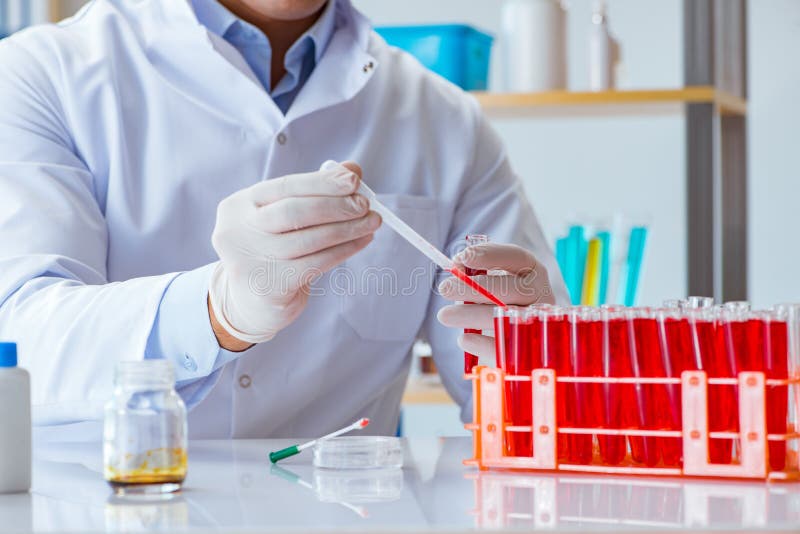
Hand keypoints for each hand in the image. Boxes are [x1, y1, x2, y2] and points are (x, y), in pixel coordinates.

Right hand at [208, 161, 380, 348]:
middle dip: (336, 206)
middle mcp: (237, 231)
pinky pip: (316, 263)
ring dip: (347, 229)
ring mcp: (250, 261)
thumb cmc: (273, 252)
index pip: (284, 186)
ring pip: (310, 239)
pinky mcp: (269, 286)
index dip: (321, 182)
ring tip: (371, 222)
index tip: (353, 179)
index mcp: (238, 206)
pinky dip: (344, 250)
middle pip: (294, 212)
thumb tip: (351, 170)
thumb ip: (313, 193)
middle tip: (365, 205)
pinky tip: (361, 241)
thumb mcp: (283, 219)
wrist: (253, 304)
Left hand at [436, 243, 554, 360]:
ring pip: (506, 318)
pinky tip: (463, 339)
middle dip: (475, 288)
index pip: (516, 257)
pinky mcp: (528, 348)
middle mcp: (541, 293)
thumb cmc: (500, 298)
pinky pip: (507, 348)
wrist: (521, 332)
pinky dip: (483, 344)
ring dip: (472, 315)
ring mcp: (538, 322)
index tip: (463, 256)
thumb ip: (474, 272)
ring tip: (444, 315)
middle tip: (445, 288)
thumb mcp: (490, 279)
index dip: (490, 255)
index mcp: (533, 270)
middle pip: (512, 289)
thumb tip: (455, 268)